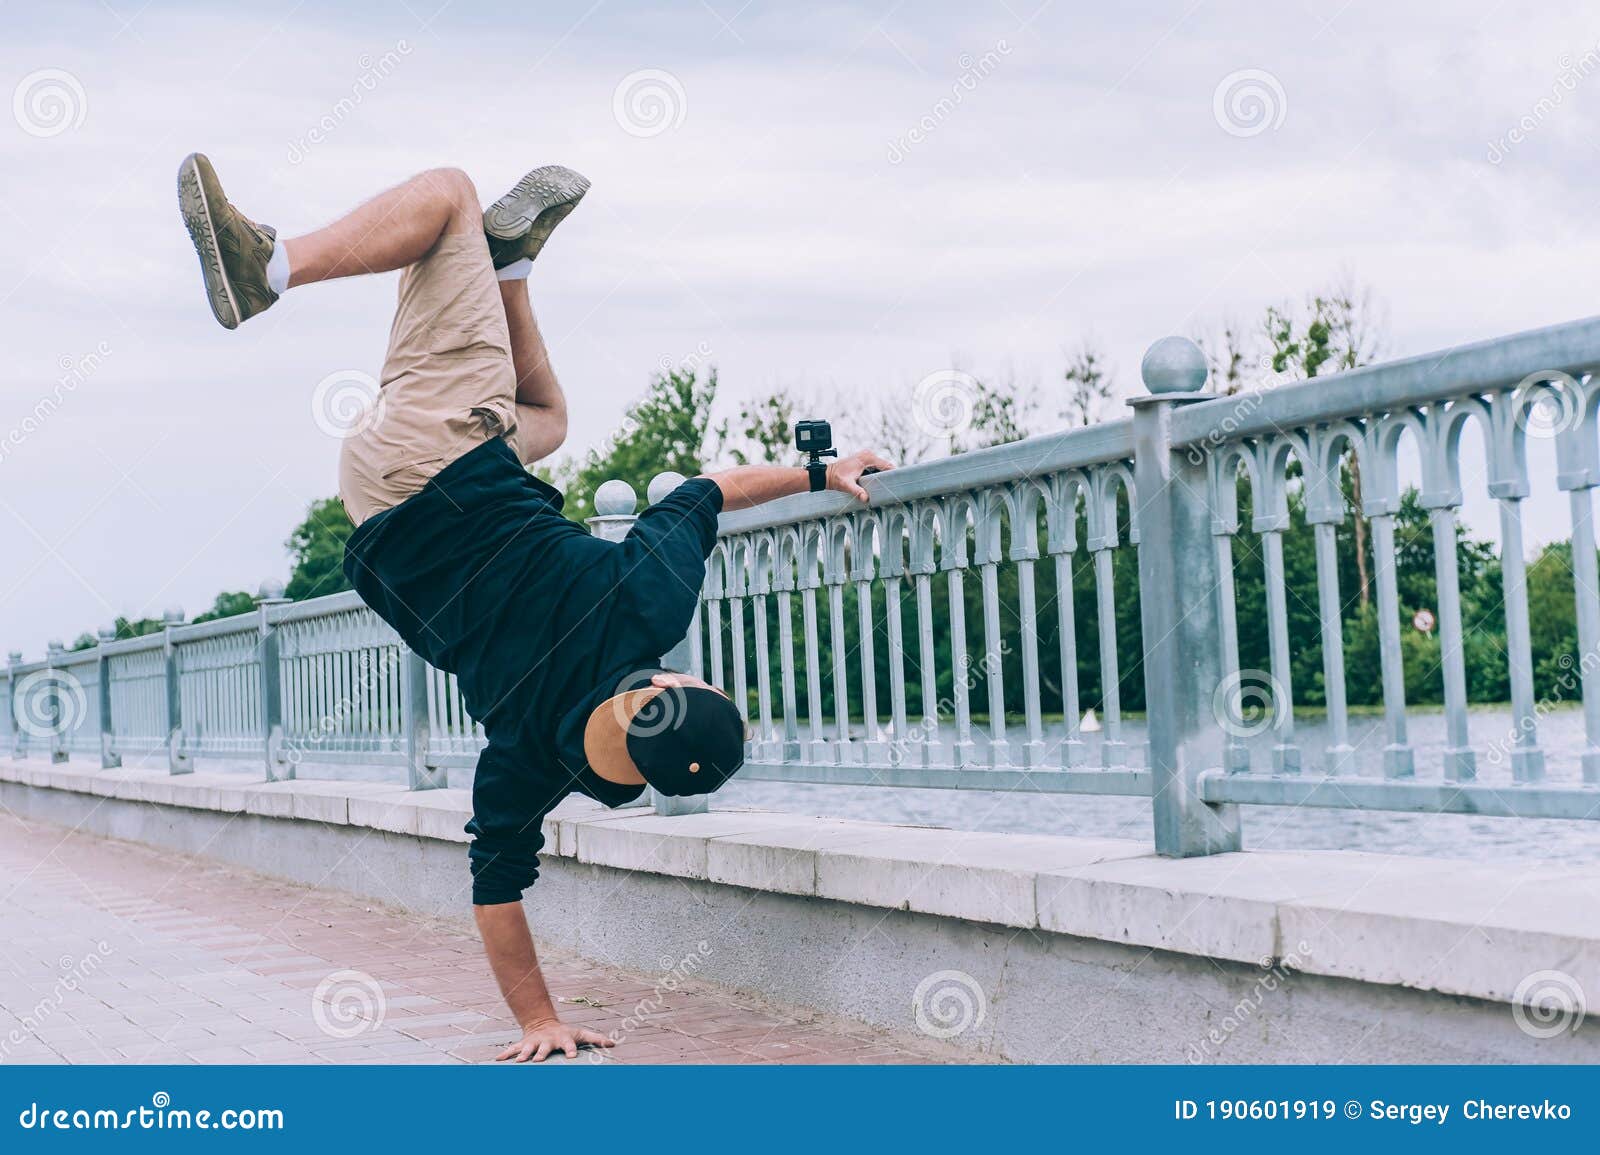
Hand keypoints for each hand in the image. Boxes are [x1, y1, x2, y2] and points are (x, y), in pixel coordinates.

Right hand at [495, 1018, 615, 1062]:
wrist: (544, 1024)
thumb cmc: (566, 1033)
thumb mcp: (582, 1034)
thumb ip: (596, 1039)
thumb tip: (613, 1044)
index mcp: (562, 1039)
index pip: (568, 1044)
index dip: (570, 1050)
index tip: (571, 1057)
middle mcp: (547, 1041)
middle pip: (545, 1048)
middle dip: (541, 1054)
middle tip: (539, 1060)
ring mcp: (534, 1043)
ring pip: (527, 1049)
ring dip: (523, 1055)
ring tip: (519, 1062)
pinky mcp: (523, 1044)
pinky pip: (512, 1049)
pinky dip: (505, 1054)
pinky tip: (497, 1061)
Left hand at [826, 450, 893, 501]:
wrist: (828, 475)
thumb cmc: (836, 478)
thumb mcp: (847, 485)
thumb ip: (857, 491)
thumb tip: (865, 498)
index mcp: (867, 458)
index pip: (886, 465)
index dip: (893, 474)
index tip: (899, 482)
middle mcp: (868, 454)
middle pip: (885, 466)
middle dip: (889, 476)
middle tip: (894, 487)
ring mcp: (866, 456)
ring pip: (881, 467)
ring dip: (884, 476)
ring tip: (888, 486)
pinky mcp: (865, 460)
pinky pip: (876, 467)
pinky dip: (879, 474)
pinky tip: (880, 483)